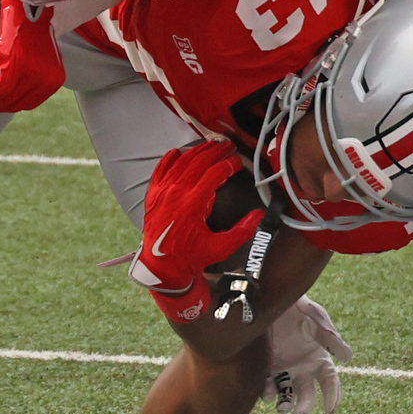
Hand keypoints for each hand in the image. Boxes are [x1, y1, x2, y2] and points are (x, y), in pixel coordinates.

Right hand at [0, 0, 64, 115]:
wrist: (32, 4)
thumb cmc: (34, 27)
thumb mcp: (39, 55)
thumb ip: (32, 74)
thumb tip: (14, 89)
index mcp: (54, 79)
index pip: (29, 101)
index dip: (11, 105)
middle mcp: (45, 79)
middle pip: (17, 103)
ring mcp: (31, 74)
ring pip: (6, 98)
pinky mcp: (15, 66)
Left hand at [131, 141, 262, 320]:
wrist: (162, 267)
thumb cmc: (191, 257)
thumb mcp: (221, 248)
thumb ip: (242, 231)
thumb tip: (260, 215)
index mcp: (194, 203)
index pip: (215, 173)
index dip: (229, 164)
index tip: (238, 162)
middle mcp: (177, 192)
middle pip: (199, 161)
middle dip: (215, 151)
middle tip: (228, 146)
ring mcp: (162, 192)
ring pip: (181, 162)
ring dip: (197, 151)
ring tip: (210, 146)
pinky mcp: (153, 195)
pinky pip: (160, 169)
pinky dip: (169, 159)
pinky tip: (178, 152)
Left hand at [261, 295, 352, 413]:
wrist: (271, 297)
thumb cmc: (298, 305)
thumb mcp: (315, 316)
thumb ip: (330, 335)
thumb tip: (348, 357)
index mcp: (319, 358)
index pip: (330, 382)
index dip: (333, 396)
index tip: (330, 410)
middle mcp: (302, 367)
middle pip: (307, 394)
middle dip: (305, 407)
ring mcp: (283, 369)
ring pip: (286, 395)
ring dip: (285, 405)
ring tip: (282, 408)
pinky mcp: (265, 367)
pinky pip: (266, 386)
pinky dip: (267, 393)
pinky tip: (267, 392)